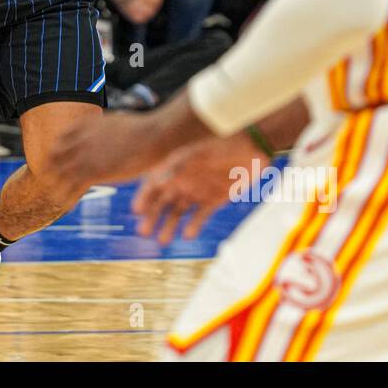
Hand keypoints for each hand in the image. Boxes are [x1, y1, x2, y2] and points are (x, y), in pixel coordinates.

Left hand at [48, 111, 170, 193]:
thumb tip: (108, 126)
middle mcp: (80, 140)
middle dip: (50, 169)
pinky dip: (69, 198)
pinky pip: (74, 188)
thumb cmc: (142, 128)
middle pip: (54, 156)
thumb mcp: (115, 121)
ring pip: (60, 174)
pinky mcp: (95, 172)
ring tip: (53, 197)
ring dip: (55, 187)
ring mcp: (86, 156)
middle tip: (47, 180)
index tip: (55, 160)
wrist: (151, 135)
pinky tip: (67, 207)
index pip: (61, 139)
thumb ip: (104, 127)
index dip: (56, 151)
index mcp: (85, 126)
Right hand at [133, 135, 264, 244]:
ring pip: (178, 211)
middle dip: (152, 216)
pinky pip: (200, 215)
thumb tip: (157, 181)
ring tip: (162, 240)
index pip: (153, 184)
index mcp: (175, 166)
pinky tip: (187, 235)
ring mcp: (198, 190)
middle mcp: (184, 180)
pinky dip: (193, 226)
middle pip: (162, 201)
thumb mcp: (195, 155)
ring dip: (169, 225)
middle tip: (143, 232)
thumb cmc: (220, 146)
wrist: (250, 147)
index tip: (137, 210)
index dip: (144, 197)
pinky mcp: (215, 199)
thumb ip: (175, 168)